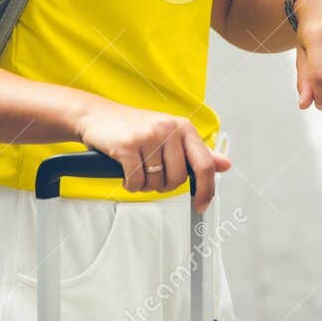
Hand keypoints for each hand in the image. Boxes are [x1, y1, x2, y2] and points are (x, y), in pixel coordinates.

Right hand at [77, 101, 230, 211]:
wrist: (97, 116)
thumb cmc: (133, 127)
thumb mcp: (170, 134)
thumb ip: (197, 152)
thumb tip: (224, 165)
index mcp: (183, 128)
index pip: (204, 164)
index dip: (206, 190)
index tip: (202, 204)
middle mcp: (168, 129)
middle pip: (178, 179)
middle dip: (164, 185)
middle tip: (152, 175)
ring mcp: (148, 136)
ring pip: (156, 182)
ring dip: (145, 184)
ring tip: (136, 168)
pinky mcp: (128, 145)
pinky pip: (136, 181)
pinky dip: (130, 184)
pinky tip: (125, 171)